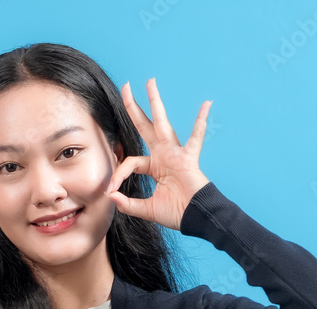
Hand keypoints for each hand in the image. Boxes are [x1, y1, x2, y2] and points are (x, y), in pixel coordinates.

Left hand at [105, 78, 212, 230]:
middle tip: (126, 86)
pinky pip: (196, 137)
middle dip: (133, 107)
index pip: (130, 162)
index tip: (111, 190)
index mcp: (154, 166)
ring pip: (162, 123)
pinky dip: (201, 122)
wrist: (196, 218)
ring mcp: (176, 153)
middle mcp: (164, 155)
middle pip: (144, 126)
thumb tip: (110, 197)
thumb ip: (127, 204)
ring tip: (150, 82)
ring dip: (155, 102)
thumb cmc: (176, 213)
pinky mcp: (188, 158)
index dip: (118, 174)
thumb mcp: (146, 209)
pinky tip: (206, 104)